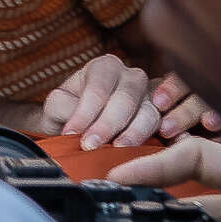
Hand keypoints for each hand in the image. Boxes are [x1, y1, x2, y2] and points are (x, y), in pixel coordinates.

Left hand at [37, 54, 159, 149]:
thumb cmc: (68, 112)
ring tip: (117, 150)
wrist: (83, 129)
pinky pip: (163, 129)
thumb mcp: (57, 106)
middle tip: (90, 146)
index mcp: (105, 67)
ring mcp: (150, 98)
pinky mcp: (162, 120)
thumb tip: (76, 123)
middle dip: (107, 124)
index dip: (85, 112)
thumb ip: (63, 107)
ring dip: (132, 134)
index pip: (98, 87)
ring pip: (148, 114)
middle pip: (125, 99)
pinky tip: (145, 154)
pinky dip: (155, 140)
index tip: (71, 134)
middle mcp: (131, 78)